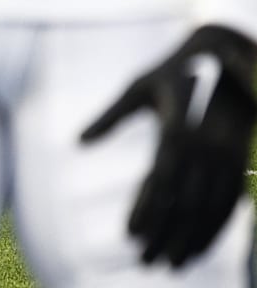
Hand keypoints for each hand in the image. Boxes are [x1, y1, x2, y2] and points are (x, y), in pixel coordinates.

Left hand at [81, 24, 256, 268]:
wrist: (221, 55)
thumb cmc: (170, 73)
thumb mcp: (136, 88)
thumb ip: (109, 117)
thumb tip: (78, 142)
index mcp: (175, 132)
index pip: (158, 181)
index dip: (146, 210)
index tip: (131, 235)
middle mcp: (203, 148)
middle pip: (183, 203)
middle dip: (167, 235)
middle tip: (147, 261)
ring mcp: (225, 157)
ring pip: (209, 209)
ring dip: (192, 239)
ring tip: (173, 263)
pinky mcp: (238, 161)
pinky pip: (230, 202)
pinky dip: (217, 228)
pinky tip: (202, 245)